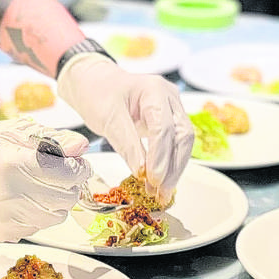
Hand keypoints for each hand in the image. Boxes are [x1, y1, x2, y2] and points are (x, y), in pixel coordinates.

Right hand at [0, 118, 91, 241]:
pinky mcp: (4, 232)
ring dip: (57, 202)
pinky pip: (38, 228)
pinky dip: (39, 215)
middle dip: (70, 185)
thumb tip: (80, 147)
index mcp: (14, 164)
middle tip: (62, 174)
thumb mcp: (15, 131)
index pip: (67, 173)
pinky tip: (26, 200)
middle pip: (66, 198)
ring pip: (55, 217)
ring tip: (42, 187)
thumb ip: (53, 139)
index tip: (77, 163)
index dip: (78, 168)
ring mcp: (7, 217)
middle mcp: (10, 194)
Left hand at [57, 54, 194, 194]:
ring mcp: (172, 110)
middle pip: (181, 136)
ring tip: (161, 194)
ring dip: (173, 170)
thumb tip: (141, 172)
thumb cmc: (99, 94)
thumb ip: (127, 144)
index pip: (164, 127)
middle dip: (172, 167)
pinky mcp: (169, 123)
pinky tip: (160, 184)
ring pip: (182, 143)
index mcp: (155, 90)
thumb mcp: (108, 118)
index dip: (160, 156)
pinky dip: (168, 165)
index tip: (153, 179)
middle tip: (160, 192)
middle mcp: (170, 99)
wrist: (95, 84)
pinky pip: (175, 145)